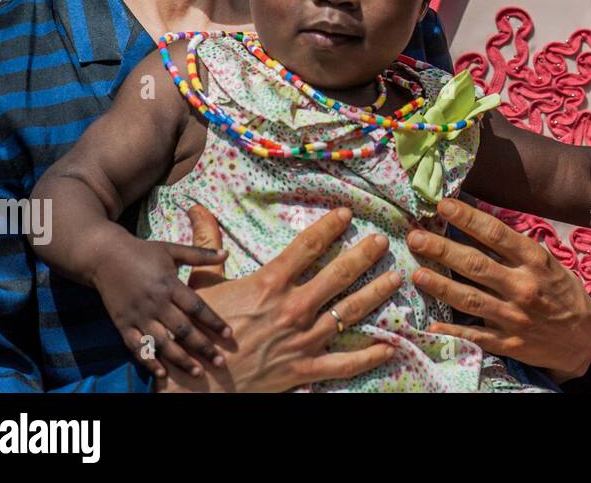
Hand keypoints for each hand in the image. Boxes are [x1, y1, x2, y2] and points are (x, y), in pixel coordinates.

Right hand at [91, 234, 230, 379]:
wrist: (104, 257)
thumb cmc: (142, 252)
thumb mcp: (172, 249)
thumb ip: (200, 255)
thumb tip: (227, 253)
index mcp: (170, 285)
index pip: (197, 307)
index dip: (214, 322)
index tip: (229, 335)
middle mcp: (155, 303)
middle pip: (183, 330)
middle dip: (202, 347)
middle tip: (220, 362)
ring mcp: (138, 315)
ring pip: (162, 343)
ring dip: (180, 359)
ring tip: (198, 372)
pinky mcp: (122, 324)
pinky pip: (136, 347)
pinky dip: (148, 361)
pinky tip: (162, 373)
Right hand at [156, 205, 401, 391]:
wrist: (194, 382)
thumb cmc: (197, 330)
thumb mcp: (200, 283)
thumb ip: (206, 243)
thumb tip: (197, 207)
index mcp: (269, 283)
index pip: (307, 246)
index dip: (330, 227)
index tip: (348, 213)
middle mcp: (293, 307)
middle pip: (339, 274)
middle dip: (364, 255)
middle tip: (383, 241)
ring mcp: (303, 339)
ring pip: (350, 312)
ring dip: (377, 293)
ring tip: (396, 278)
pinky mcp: (305, 368)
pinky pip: (345, 363)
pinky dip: (370, 356)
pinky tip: (391, 346)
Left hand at [408, 198, 590, 382]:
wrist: (583, 338)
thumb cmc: (563, 292)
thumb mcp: (549, 263)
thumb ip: (517, 250)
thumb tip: (479, 228)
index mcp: (534, 261)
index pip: (495, 234)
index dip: (467, 217)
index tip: (443, 205)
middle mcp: (523, 287)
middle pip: (475, 264)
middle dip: (442, 249)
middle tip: (415, 237)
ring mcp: (515, 317)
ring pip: (470, 299)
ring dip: (440, 286)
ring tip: (416, 273)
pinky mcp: (509, 343)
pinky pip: (476, 336)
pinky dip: (453, 332)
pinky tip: (431, 326)